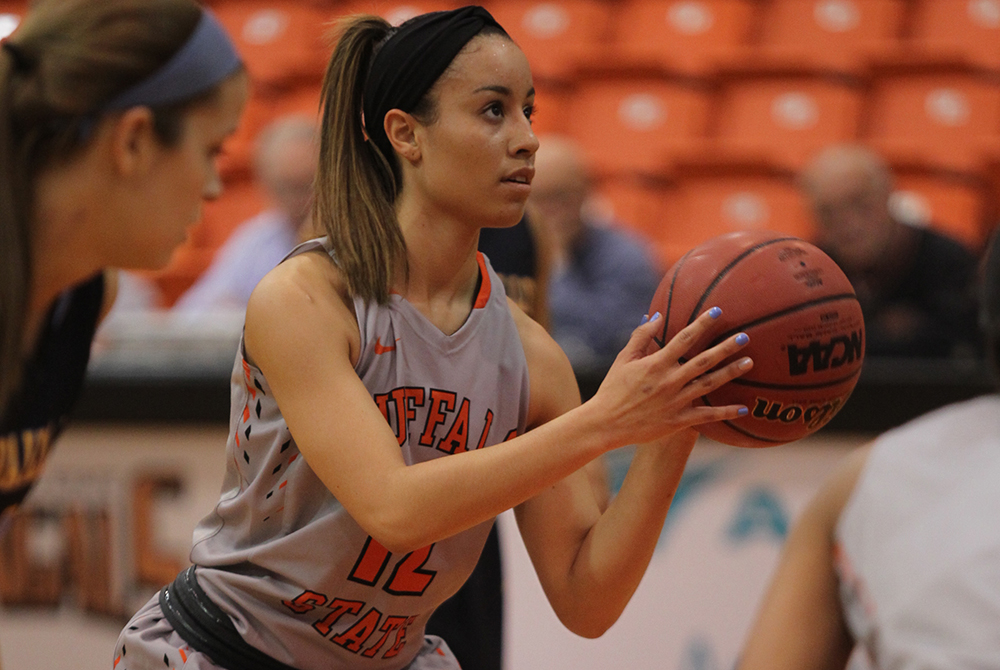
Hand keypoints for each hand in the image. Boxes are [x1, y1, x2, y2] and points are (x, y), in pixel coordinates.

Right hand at [589, 308, 752, 446]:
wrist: (606, 424)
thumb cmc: (612, 389)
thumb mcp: (623, 359)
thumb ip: (641, 336)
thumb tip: (655, 315)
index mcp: (656, 364)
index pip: (683, 339)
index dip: (702, 324)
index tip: (718, 312)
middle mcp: (669, 381)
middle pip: (703, 360)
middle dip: (725, 347)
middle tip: (745, 336)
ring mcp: (676, 401)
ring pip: (709, 384)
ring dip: (730, 373)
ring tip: (749, 362)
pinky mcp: (678, 421)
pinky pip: (706, 416)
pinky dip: (725, 412)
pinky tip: (743, 409)